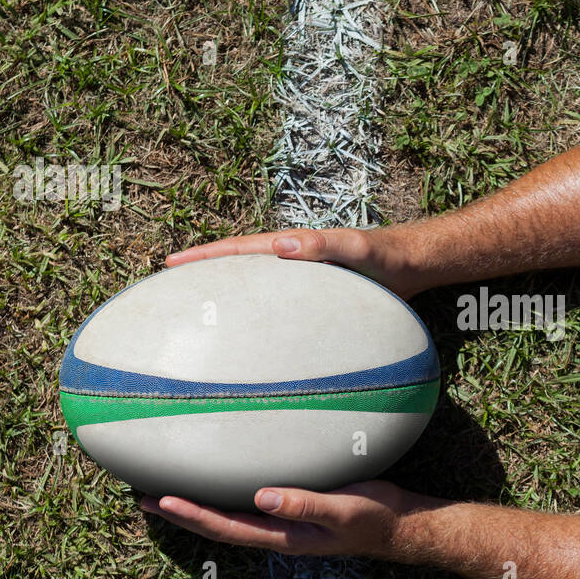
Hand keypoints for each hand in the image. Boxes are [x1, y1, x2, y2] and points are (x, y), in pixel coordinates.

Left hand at [140, 480, 435, 557]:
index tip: (162, 500)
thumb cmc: (374, 515)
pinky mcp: (292, 511)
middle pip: (217, 527)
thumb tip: (261, 498)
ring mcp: (283, 525)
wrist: (399, 523)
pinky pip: (246, 509)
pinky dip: (220, 500)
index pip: (228, 527)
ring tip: (162, 497)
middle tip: (141, 499)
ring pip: (228, 519)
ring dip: (194, 510)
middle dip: (180, 515)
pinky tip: (213, 489)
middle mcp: (277, 534)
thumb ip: (305, 504)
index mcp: (284, 538)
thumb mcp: (343, 509)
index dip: (193, 515)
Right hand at [165, 225, 418, 298]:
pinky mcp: (313, 296)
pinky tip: (248, 333)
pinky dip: (254, 312)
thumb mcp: (358, 248)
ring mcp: (300, 278)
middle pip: (237, 266)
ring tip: (195, 311)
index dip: (205, 256)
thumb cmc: (387, 255)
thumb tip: (283, 244)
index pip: (239, 249)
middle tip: (167, 288)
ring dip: (225, 293)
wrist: (412, 265)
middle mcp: (291, 260)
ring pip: (253, 286)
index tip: (171, 264)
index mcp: (293, 247)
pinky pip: (275, 303)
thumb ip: (326, 244)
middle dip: (202, 274)